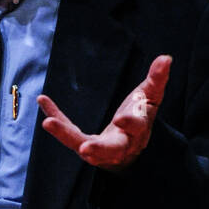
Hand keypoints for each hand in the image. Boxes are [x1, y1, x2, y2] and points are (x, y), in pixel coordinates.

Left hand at [37, 55, 171, 172]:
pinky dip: (56, 117)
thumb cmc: (141, 117)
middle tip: (86, 149)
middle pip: (112, 150)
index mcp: (139, 131)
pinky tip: (43, 101)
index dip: (131, 124)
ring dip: (66, 136)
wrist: (131, 145)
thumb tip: (166, 58)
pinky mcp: (84, 146)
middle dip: (99, 149)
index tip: (122, 119)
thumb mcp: (150, 98)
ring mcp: (101, 149)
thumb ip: (157, 79)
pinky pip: (68, 133)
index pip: (137, 128)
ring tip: (49, 123)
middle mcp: (121, 144)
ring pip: (84, 148)